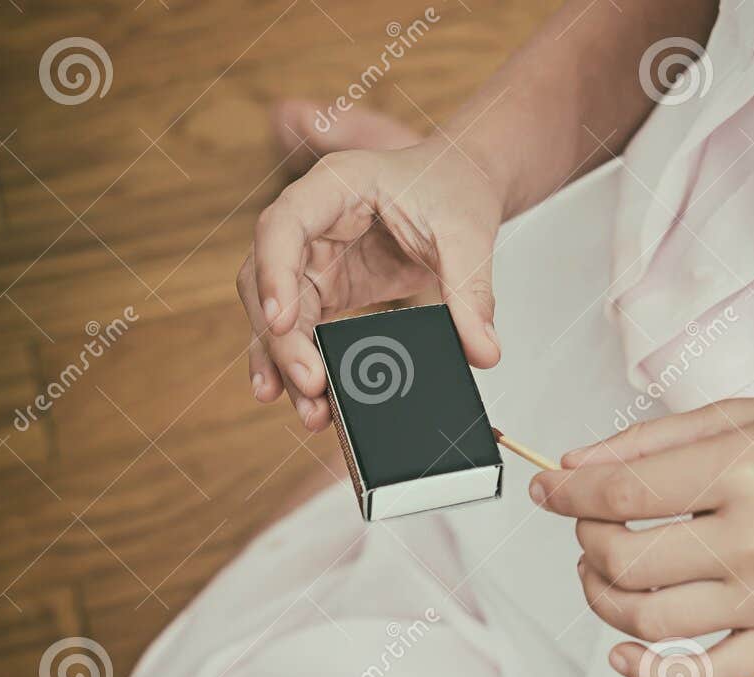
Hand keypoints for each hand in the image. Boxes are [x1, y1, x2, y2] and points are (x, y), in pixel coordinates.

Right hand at [237, 142, 502, 430]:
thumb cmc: (453, 188)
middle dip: (281, 338)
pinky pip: (301, 330)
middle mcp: (312, 223)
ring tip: (310, 413)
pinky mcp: (328, 290)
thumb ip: (471, 292)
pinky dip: (302, 364)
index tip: (282, 322)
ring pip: (278, 312)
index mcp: (335, 187)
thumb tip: (483, 352)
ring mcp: (314, 259)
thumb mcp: (467, 235)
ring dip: (285, 362)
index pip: (283, 226)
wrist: (460, 187)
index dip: (274, 273)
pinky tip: (310, 401)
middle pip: (270, 279)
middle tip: (310, 386)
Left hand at [530, 398, 753, 676]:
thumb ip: (655, 440)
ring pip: (648, 620)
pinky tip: (622, 652)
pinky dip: (649, 674)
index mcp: (746, 471)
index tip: (545, 490)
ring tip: (602, 571)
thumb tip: (574, 467)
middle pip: (626, 562)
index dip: (567, 496)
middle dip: (586, 542)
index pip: (624, 495)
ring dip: (601, 598)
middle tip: (589, 525)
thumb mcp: (748, 414)